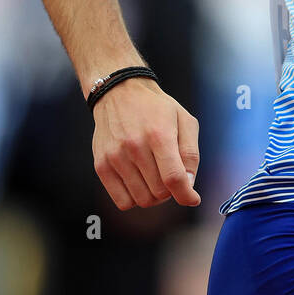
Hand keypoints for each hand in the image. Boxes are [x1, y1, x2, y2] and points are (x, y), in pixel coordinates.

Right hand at [92, 77, 200, 209]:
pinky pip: (123, 201)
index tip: (192, 197)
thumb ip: (191, 153)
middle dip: (171, 190)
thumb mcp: (184, 121)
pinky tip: (139, 182)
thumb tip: (188, 184)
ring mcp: (115, 157)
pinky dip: (135, 198)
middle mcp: (134, 147)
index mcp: (159, 134)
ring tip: (155, 178)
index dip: (186, 194)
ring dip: (154, 195)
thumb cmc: (156, 108)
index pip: (174, 178)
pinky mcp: (101, 165)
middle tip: (170, 176)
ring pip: (142, 200)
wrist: (119, 93)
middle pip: (159, 192)